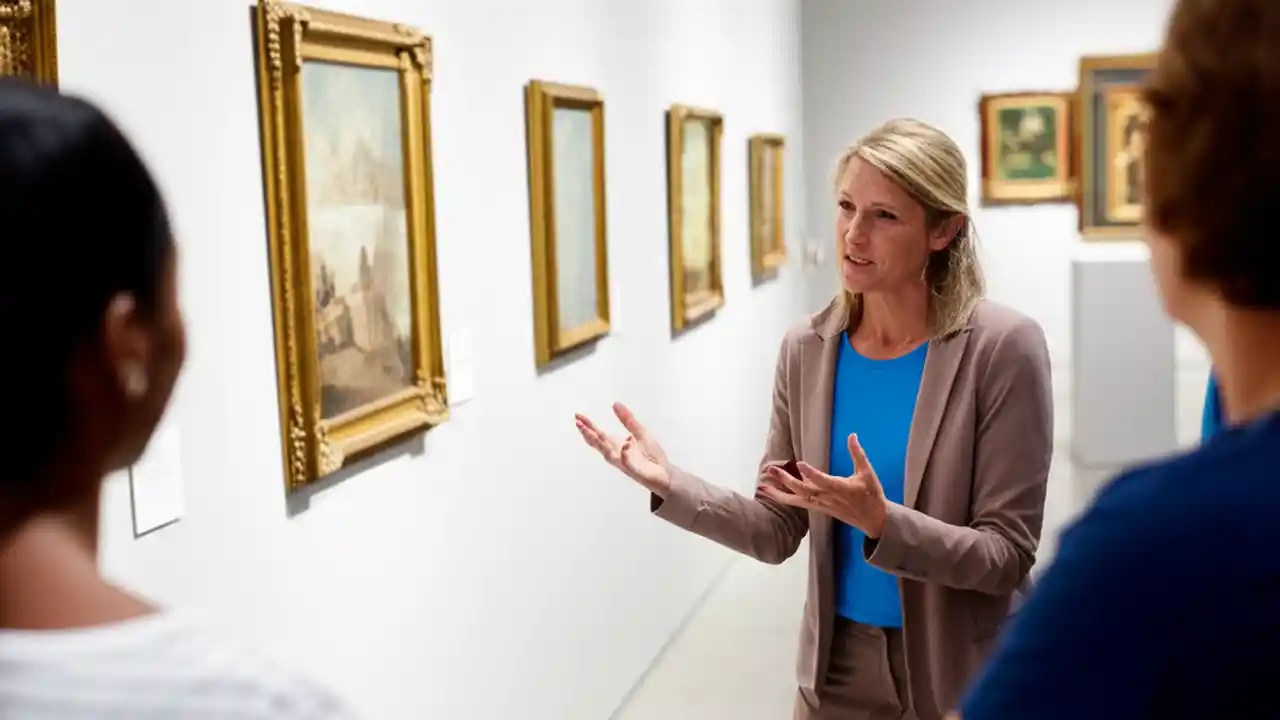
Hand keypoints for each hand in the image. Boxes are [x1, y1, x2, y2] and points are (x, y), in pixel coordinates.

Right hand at [575, 402, 671, 496]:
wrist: (667, 475)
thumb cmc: (652, 457)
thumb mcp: (640, 433)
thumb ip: (628, 419)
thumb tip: (615, 403)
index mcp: (618, 445)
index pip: (599, 435)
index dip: (588, 426)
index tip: (578, 416)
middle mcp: (618, 455)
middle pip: (599, 444)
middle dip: (588, 434)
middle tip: (578, 423)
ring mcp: (626, 464)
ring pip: (609, 454)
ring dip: (600, 444)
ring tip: (593, 432)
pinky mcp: (636, 471)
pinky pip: (628, 463)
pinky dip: (625, 453)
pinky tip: (625, 443)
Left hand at [759, 433, 888, 537]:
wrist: (874, 520)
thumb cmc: (871, 495)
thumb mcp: (867, 473)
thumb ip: (858, 454)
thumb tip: (852, 435)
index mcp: (840, 488)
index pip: (822, 480)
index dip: (810, 473)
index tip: (799, 463)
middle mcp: (828, 498)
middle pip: (803, 490)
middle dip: (786, 480)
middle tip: (771, 469)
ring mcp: (822, 505)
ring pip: (797, 500)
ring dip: (779, 493)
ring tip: (762, 486)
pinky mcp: (819, 509)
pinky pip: (800, 504)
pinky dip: (786, 499)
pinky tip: (774, 494)